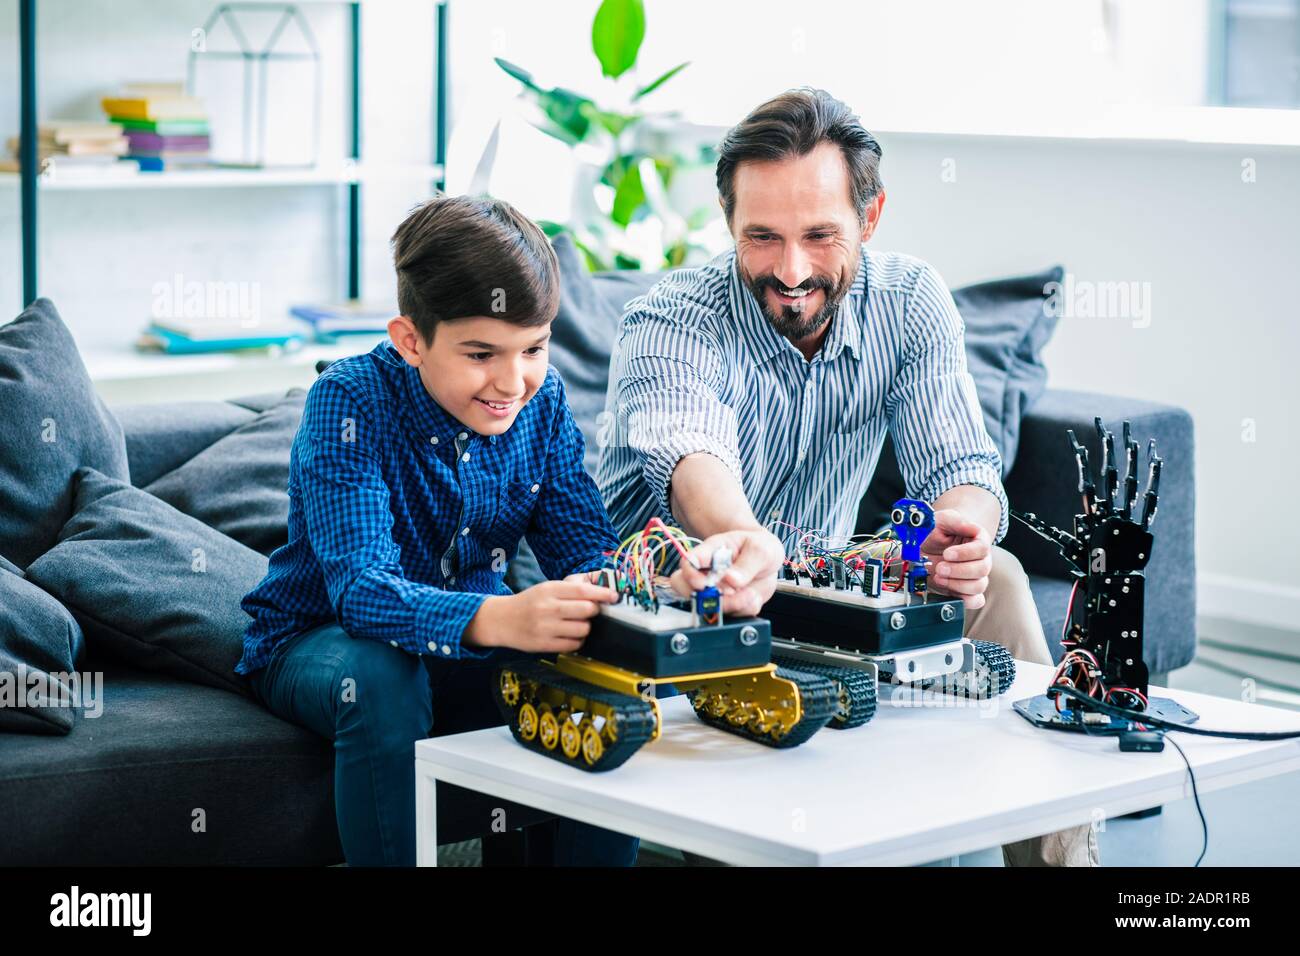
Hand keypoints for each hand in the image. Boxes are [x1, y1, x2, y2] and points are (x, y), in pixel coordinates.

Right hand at [464, 579, 617, 652]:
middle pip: (587, 610)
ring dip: (586, 627)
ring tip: (577, 623)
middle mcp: (547, 608)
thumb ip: (573, 587)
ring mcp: (545, 628)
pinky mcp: (544, 645)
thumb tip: (603, 585)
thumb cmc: (530, 602)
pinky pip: (574, 644)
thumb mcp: (547, 588)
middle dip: (594, 611)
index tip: (614, 596)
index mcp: (549, 589)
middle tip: (590, 611)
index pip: (583, 590)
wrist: (501, 620)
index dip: (603, 593)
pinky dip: (577, 640)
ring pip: (583, 629)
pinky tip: (570, 635)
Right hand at [668, 528, 783, 616]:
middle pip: (687, 589)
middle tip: (733, 592)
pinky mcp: (726, 605)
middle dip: (709, 597)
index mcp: (709, 552)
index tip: (703, 584)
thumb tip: (732, 579)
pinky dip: (744, 610)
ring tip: (751, 594)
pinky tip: (754, 597)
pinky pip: (730, 615)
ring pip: (707, 606)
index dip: (690, 575)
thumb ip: (746, 564)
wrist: (769, 562)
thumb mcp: (760, 549)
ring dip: (731, 605)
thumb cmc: (759, 547)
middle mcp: (706, 573)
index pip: (688, 562)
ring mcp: (714, 591)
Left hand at [919, 509, 992, 609]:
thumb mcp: (941, 519)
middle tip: (939, 567)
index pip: (982, 548)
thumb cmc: (936, 530)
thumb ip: (955, 520)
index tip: (947, 554)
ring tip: (939, 577)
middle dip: (958, 570)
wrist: (927, 544)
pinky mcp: (966, 591)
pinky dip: (963, 599)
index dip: (965, 553)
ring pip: (979, 586)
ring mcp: (975, 576)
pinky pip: (975, 601)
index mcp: (978, 540)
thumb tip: (968, 525)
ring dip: (956, 584)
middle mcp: (981, 559)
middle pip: (982, 569)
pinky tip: (947, 589)